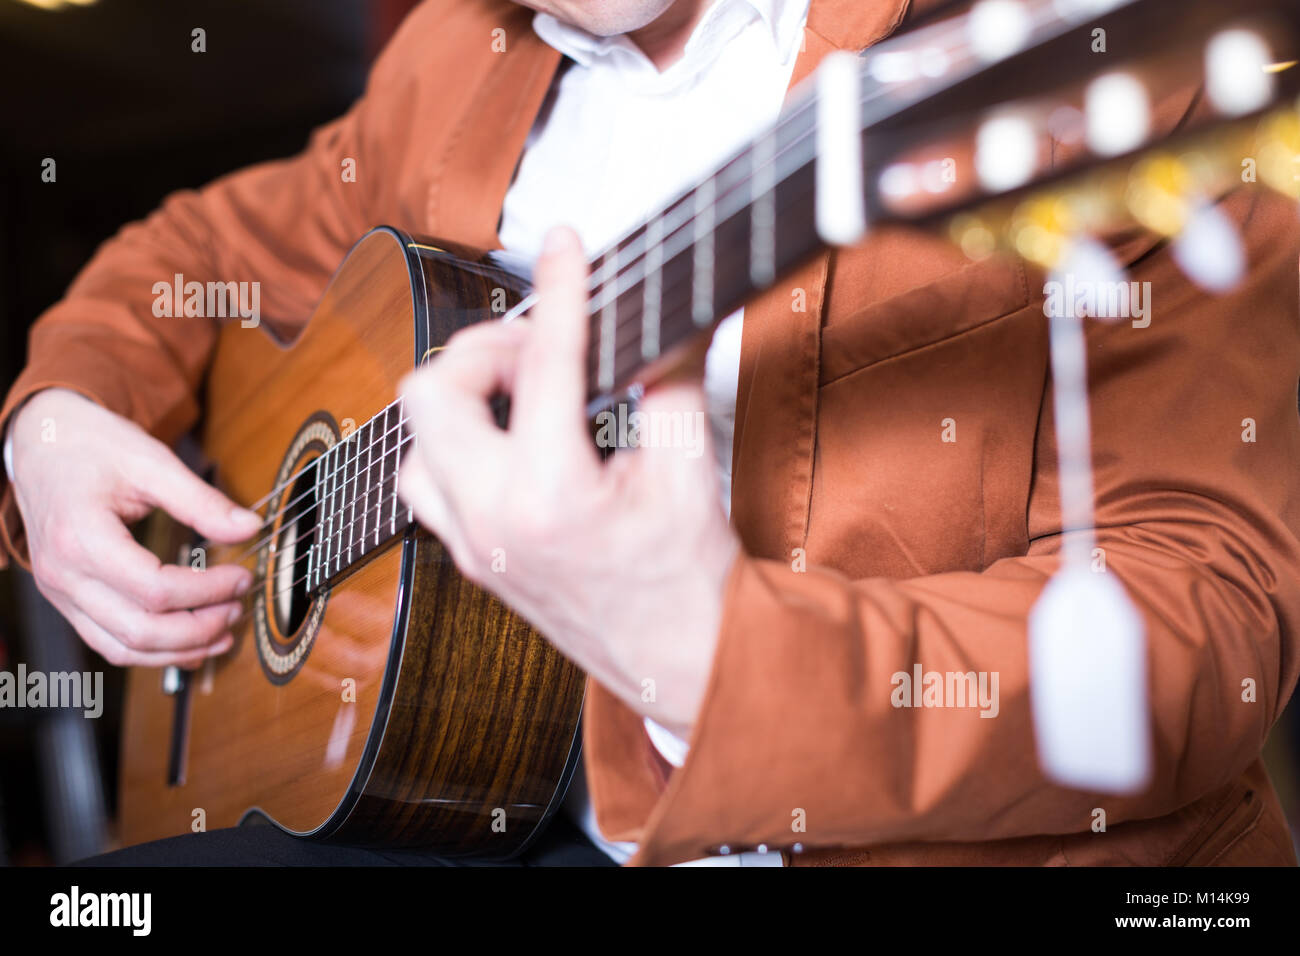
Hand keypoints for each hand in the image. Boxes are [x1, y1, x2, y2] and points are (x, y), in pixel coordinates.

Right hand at [8, 388, 260, 667]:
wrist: (41, 443)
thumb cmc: (91, 445)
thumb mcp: (151, 462)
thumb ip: (201, 500)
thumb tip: (250, 528)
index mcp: (81, 538)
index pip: (154, 589)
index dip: (208, 591)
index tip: (242, 577)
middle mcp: (63, 575)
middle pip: (139, 630)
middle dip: (199, 629)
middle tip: (238, 608)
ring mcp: (59, 592)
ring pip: (122, 648)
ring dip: (179, 650)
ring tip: (223, 633)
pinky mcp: (67, 598)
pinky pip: (108, 641)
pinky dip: (151, 651)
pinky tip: (189, 644)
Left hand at [397, 227, 738, 736]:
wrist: (679, 662)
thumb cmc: (688, 577)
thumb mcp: (690, 469)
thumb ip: (669, 382)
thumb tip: (662, 319)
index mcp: (552, 496)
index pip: (544, 364)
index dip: (559, 290)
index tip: (563, 245)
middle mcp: (494, 519)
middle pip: (432, 392)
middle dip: (483, 349)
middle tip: (539, 348)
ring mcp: (472, 542)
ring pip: (415, 438)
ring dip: (461, 399)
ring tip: (521, 394)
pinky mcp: (470, 556)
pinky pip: (428, 481)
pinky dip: (457, 445)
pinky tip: (507, 440)